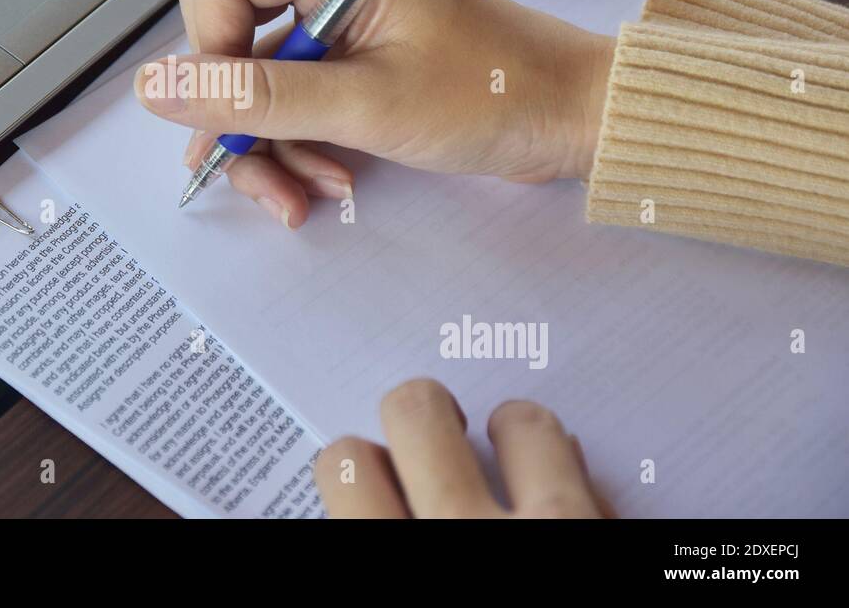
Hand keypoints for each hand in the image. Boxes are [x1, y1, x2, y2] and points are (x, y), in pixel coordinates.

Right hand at [133, 0, 614, 226]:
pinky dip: (299, 147)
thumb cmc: (498, 95)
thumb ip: (257, 97)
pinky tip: (326, 182)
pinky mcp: (354, 64)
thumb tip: (157, 90)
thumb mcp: (366, 105)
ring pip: (258, 84)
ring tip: (304, 195)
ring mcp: (341, 27)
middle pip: (230, 39)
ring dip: (270, 145)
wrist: (577, 120)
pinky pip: (295, 103)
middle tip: (259, 177)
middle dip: (240, 117)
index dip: (208, 49)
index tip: (232, 113)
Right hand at [313, 378, 612, 517]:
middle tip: (432, 434)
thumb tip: (367, 497)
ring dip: (516, 433)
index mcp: (391, 558)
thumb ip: (378, 543)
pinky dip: (580, 479)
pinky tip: (573, 495)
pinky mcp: (621, 538)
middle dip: (421, 415)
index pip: (347, 466)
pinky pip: (598, 478)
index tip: (373, 477)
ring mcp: (553, 532)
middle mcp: (465, 533)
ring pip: (525, 423)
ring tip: (514, 452)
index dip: (359, 467)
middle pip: (418, 411)